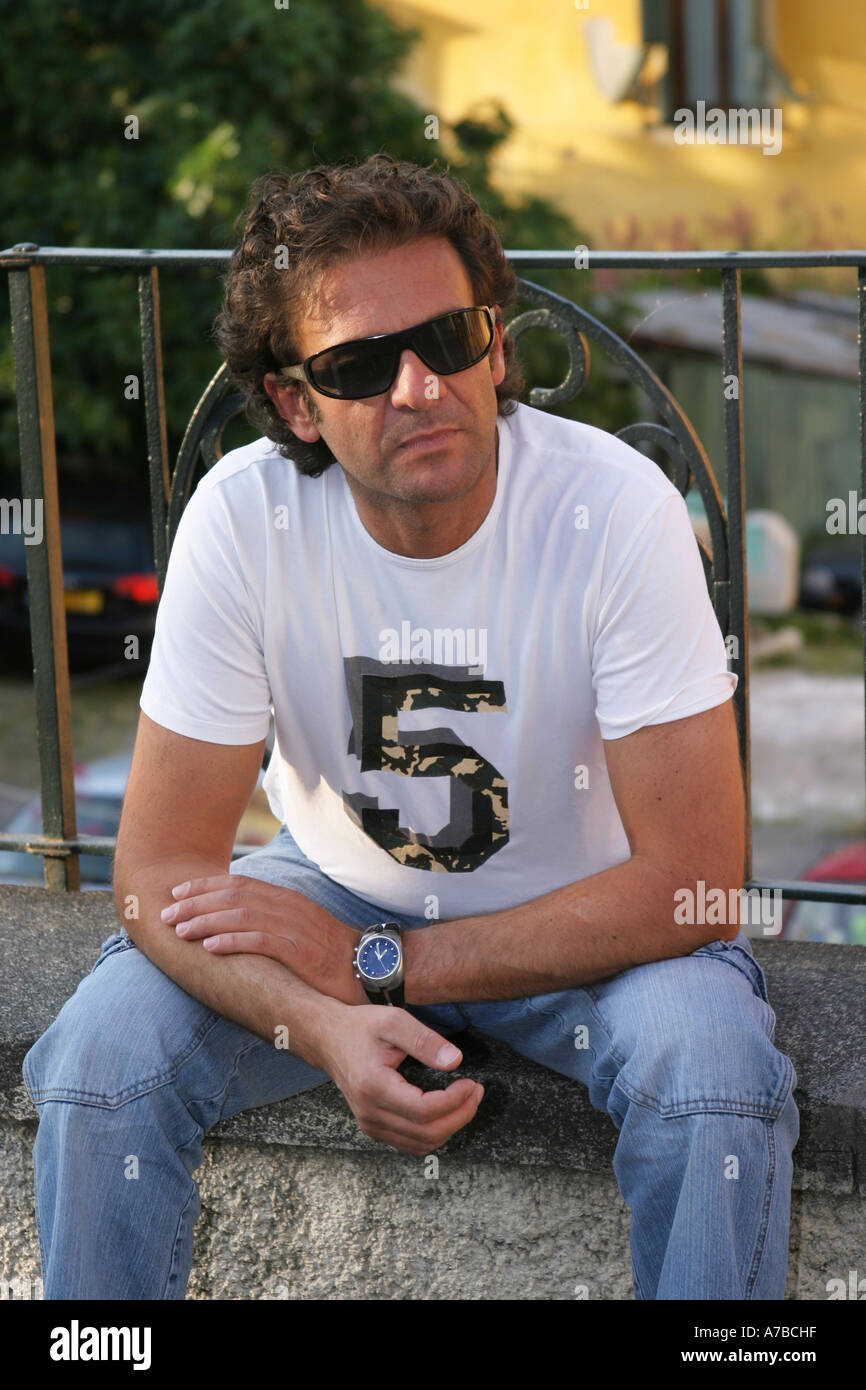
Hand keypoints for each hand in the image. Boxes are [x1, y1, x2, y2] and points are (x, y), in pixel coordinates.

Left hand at [160, 873, 366, 1004]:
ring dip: (206, 921)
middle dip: (195, 903)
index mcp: (286, 898)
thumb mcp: (299, 927)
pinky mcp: (300, 951)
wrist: (370, 967)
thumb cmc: (330, 952)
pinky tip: (211, 947)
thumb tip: (236, 919)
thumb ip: (271, 919)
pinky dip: (232, 940)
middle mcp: (288, 906)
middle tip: (166, 913)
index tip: (177, 893)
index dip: (204, 886)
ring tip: (180, 931)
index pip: (238, 883)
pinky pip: (261, 941)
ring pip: (241, 915)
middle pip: (233, 896)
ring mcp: (295, 928)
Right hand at [321, 1006, 483, 1155]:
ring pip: (421, 1144)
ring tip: (467, 1101)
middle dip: (460, 1115)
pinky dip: (434, 1133)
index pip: (424, 1110)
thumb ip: (425, 1040)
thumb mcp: (393, 1022)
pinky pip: (411, 1143)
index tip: (472, 1083)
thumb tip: (455, 1061)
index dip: (455, 1101)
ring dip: (451, 1126)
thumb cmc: (360, 1027)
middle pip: (426, 1133)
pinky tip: (447, 1112)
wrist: (328, 1039)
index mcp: (374, 1087)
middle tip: (476, 1092)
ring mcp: (370, 1124)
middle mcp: (370, 1113)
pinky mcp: (373, 1127)